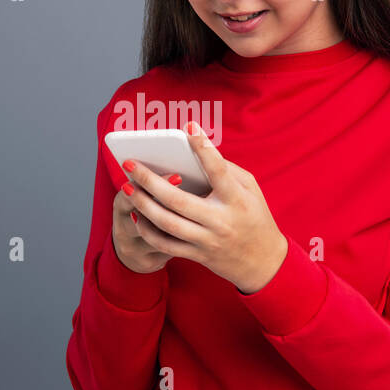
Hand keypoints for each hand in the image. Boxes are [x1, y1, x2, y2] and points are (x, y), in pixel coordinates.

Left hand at [116, 120, 287, 293]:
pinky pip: (166, 245)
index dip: (204, 148)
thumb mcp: (251, 190)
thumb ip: (227, 171)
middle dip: (149, 181)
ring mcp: (207, 241)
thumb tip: (197, 151)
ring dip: (142, 205)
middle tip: (128, 163)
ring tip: (126, 188)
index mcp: (236, 199)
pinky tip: (136, 215)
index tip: (189, 127)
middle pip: (177, 200)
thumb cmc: (256, 217)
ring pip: (167, 223)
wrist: (264, 262)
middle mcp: (220, 220)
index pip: (219, 170)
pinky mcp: (198, 256)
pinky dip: (148, 230)